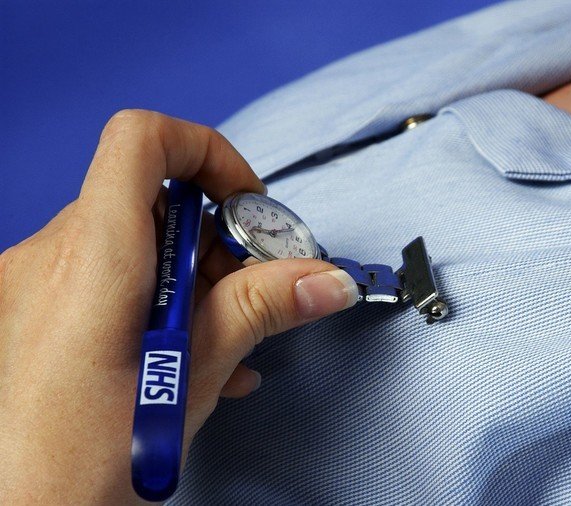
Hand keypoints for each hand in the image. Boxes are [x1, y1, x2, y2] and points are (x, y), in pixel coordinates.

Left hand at [0, 110, 357, 502]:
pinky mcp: (29, 317)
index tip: (247, 204)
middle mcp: (49, 259)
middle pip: (148, 200)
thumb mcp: (190, 379)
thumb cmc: (76, 471)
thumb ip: (260, 311)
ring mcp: (32, 287)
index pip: (143, 139)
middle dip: (215, 239)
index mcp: (92, 260)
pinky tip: (192, 357)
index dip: (206, 153)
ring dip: (191, 280)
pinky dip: (155, 302)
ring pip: (130, 246)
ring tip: (225, 342)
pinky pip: (103, 281)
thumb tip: (323, 279)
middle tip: (253, 291)